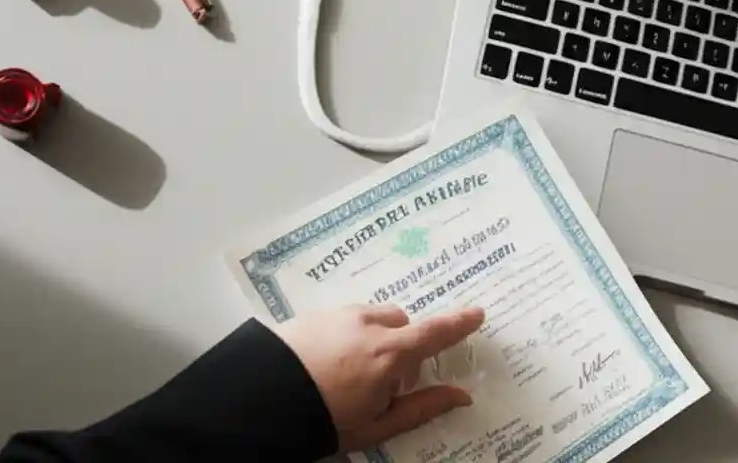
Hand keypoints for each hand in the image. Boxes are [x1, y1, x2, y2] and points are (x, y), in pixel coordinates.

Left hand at [273, 304, 484, 451]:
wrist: (260, 402)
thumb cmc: (325, 420)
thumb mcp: (377, 424)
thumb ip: (423, 407)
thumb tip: (462, 395)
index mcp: (390, 353)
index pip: (436, 333)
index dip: (459, 323)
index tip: (477, 313)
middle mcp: (367, 325)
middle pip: (402, 323)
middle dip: (404, 343)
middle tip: (389, 378)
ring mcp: (338, 315)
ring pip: (372, 317)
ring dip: (375, 336)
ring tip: (353, 371)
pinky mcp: (312, 314)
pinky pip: (343, 317)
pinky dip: (348, 333)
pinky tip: (329, 361)